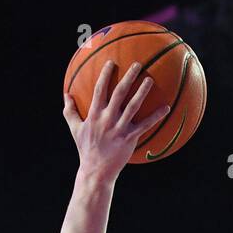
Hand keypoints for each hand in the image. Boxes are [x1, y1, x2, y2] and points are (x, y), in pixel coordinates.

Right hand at [63, 61, 169, 180]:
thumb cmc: (86, 148)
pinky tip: (166, 108)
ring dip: (142, 92)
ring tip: (150, 80)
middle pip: (119, 93)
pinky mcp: (130, 138)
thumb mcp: (75, 129)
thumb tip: (66, 94)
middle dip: (128, 77)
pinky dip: (156, 116)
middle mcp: (107, 119)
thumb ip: (69, 111)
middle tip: (137, 64)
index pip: (100, 90)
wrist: (96, 170)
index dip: (105, 74)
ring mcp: (119, 128)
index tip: (112, 62)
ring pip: (133, 106)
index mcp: (94, 114)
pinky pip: (145, 125)